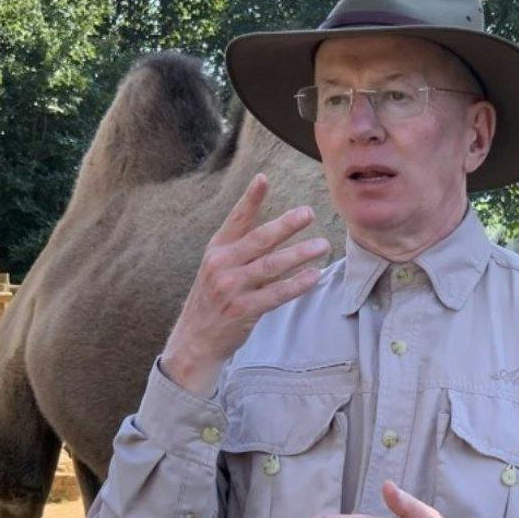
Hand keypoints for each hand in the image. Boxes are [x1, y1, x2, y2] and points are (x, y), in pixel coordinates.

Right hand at [162, 174, 329, 394]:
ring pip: (272, 265)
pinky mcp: (243, 310)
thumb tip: (273, 225)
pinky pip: (276, 294)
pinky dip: (297, 284)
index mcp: (217, 250)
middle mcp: (222, 265)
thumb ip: (242, 246)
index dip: (250, 199)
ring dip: (300, 253)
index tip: (263, 178)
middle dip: (286, 224)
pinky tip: (314, 275)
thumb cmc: (214, 299)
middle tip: (308, 213)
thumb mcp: (218, 267)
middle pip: (259, 239)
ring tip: (322, 244)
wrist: (196, 339)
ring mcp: (231, 288)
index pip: (236, 220)